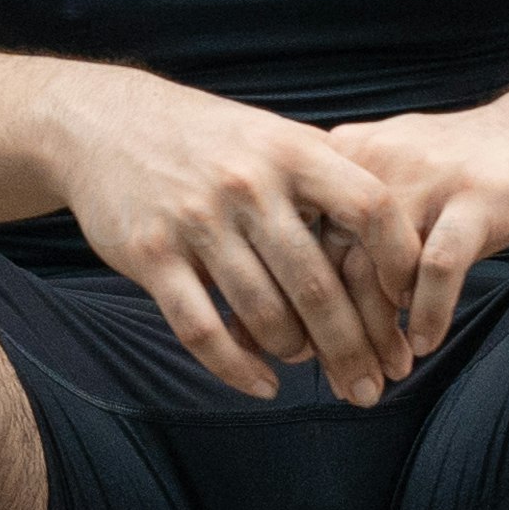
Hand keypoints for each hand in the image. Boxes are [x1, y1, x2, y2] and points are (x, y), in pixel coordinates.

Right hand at [47, 73, 431, 403]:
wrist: (101, 123)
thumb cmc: (206, 139)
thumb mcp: (271, 135)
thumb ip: (325, 178)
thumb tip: (393, 246)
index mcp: (291, 150)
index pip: (370, 209)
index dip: (398, 263)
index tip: (407, 305)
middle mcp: (248, 184)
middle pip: (320, 284)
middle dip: (355, 346)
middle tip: (374, 386)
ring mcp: (197, 220)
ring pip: (265, 313)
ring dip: (296, 352)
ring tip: (307, 361)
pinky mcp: (151, 255)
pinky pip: (202, 330)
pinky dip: (238, 369)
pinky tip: (261, 385)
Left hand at [318, 74, 508, 365]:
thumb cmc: (470, 173)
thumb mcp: (401, 190)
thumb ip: (355, 235)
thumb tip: (309, 310)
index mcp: (347, 156)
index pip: (305, 243)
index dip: (302, 309)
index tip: (307, 361)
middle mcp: (377, 159)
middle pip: (337, 261)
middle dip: (340, 335)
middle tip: (351, 385)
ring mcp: (427, 176)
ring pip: (381, 269)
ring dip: (381, 333)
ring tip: (389, 373)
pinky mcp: (477, 194)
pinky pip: (438, 265)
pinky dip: (428, 311)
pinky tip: (427, 341)